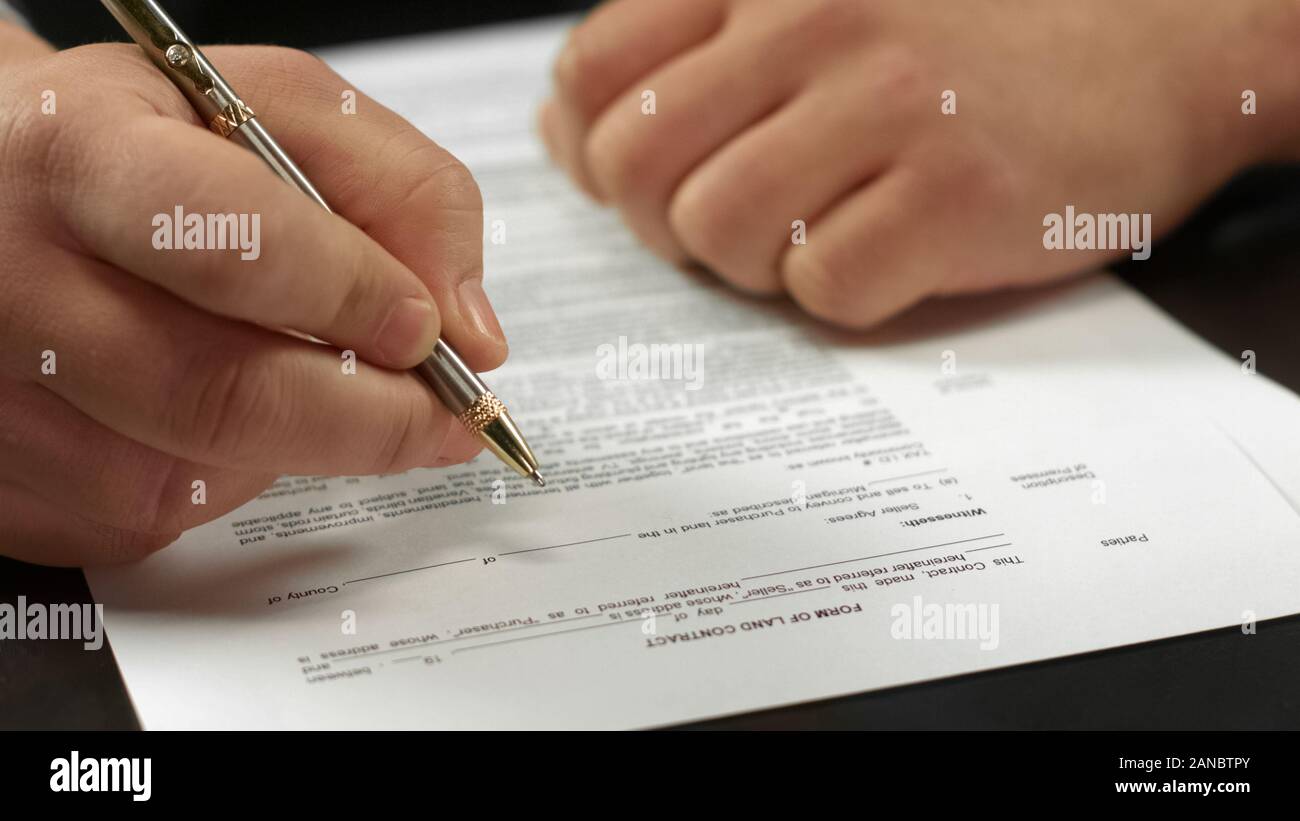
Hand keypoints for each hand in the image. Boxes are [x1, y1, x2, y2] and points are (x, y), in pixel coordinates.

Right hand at [0, 30, 505, 563]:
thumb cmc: (148, 143)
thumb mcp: (281, 110)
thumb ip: (403, 194)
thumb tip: (471, 334)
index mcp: (84, 157)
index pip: (234, 249)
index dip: (356, 300)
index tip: (433, 333)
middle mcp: (18, 283)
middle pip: (224, 398)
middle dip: (372, 422)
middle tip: (444, 422)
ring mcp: (3, 401)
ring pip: (202, 474)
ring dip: (297, 444)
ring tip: (295, 371)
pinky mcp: (11, 489)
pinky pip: (156, 517)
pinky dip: (227, 474)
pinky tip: (210, 404)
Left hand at [541, 0, 1299, 326]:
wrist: (1168, 41)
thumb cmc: (982, 34)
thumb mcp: (828, 3)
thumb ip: (691, 53)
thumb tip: (570, 130)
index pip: (598, 67)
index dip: (591, 144)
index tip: (633, 174)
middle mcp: (816, 23)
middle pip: (636, 163)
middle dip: (661, 219)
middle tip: (724, 221)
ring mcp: (888, 107)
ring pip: (715, 232)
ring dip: (748, 263)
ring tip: (812, 233)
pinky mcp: (952, 195)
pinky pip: (822, 287)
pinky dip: (839, 292)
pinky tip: (887, 250)